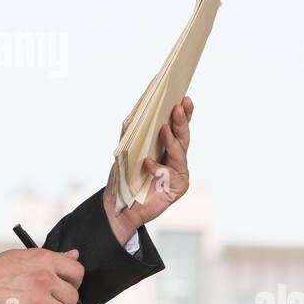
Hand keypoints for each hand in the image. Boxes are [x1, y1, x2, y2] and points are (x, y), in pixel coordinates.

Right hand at [0, 247, 83, 303]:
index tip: (66, 287)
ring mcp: (38, 299)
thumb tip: (74, 255)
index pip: (77, 272)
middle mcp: (44, 278)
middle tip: (49, 303)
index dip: (74, 282)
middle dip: (62, 302)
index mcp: (44, 259)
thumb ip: (50, 258)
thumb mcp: (22, 256)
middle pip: (72, 297)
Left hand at [102, 96, 192, 245]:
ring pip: (179, 153)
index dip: (184, 113)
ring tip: (164, 128)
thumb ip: (135, 133)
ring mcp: (179, 174)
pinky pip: (168, 174)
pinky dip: (156, 167)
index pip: (178, 127)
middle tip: (178, 106)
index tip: (184, 97)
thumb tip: (139, 110)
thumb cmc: (125, 177)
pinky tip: (146, 162)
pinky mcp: (177, 188)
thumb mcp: (128, 150)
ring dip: (171, 140)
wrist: (120, 206)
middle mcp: (176, 159)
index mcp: (167, 148)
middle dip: (181, 121)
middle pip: (183, 137)